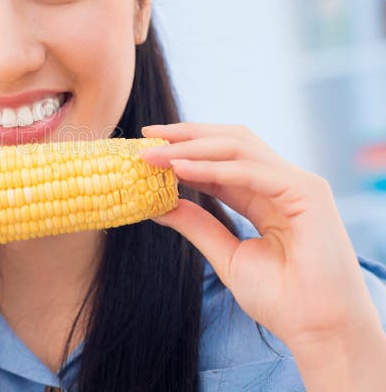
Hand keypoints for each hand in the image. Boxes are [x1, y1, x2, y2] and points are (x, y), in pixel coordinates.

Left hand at [138, 123, 383, 358]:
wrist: (318, 330)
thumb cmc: (280, 299)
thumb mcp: (226, 256)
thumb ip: (197, 225)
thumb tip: (159, 205)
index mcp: (265, 195)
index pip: (220, 160)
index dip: (183, 150)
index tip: (146, 149)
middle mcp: (281, 183)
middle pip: (230, 142)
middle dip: (186, 135)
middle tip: (147, 137)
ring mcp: (297, 184)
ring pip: (239, 148)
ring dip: (193, 147)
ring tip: (155, 155)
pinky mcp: (308, 193)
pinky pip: (253, 171)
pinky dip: (215, 168)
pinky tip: (182, 169)